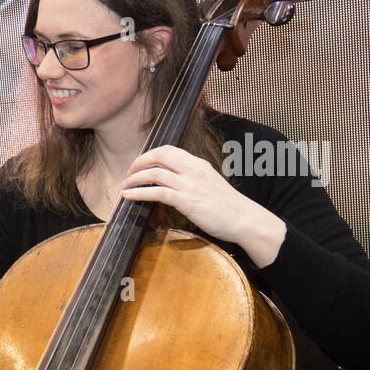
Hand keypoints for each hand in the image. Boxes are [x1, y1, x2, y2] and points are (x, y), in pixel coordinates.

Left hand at [122, 145, 285, 266]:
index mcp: (199, 164)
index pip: (169, 150)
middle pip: (159, 156)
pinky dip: (139, 193)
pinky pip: (156, 192)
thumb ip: (192, 178)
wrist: (244, 219)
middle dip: (139, 162)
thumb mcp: (210, 184)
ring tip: (125, 186)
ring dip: (135, 179)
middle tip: (129, 173)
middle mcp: (193, 170)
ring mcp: (190, 185)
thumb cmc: (228, 206)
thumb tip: (173, 180)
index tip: (140, 163)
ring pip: (154, 173)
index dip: (150, 154)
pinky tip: (129, 196)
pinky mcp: (186, 201)